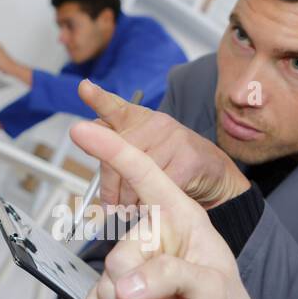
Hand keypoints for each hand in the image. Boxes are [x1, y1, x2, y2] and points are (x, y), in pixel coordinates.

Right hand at [66, 120, 274, 298]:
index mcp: (178, 218)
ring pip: (102, 290)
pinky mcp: (113, 298)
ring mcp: (129, 268)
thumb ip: (172, 277)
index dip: (113, 150)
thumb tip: (126, 285)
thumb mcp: (213, 288)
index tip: (82, 127)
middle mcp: (150, 237)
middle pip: (117, 258)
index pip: (144, 175)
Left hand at [77, 80, 249, 209]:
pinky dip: (150, 205)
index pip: (114, 106)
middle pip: (117, 154)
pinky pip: (158, 187)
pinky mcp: (188, 159)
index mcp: (139, 119)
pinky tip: (152, 207)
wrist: (213, 173)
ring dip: (130, 201)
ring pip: (136, 175)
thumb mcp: (143, 151)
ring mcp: (174, 138)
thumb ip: (115, 152)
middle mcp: (156, 123)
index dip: (98, 98)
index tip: (84, 89)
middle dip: (110, 187)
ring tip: (131, 209)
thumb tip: (92, 164)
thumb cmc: (173, 162)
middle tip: (110, 206)